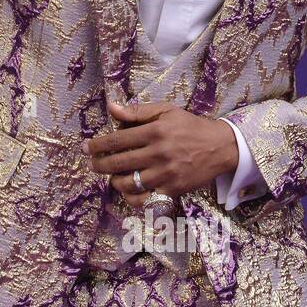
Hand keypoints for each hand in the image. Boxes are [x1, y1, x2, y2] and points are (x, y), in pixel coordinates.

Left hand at [81, 99, 238, 207]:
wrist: (220, 147)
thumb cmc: (190, 126)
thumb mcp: (166, 111)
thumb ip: (138, 111)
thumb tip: (112, 107)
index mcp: (155, 132)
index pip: (117, 140)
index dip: (97, 145)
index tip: (86, 148)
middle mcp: (158, 153)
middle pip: (118, 163)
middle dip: (100, 165)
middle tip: (93, 164)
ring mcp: (165, 174)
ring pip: (128, 183)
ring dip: (114, 181)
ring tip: (112, 176)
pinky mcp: (172, 189)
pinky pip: (145, 198)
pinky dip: (132, 197)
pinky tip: (128, 191)